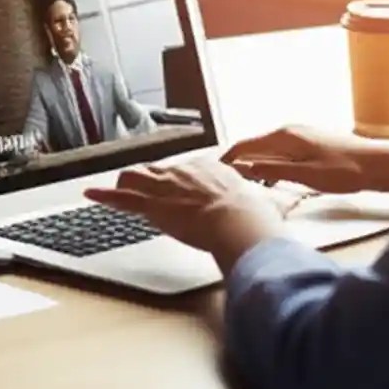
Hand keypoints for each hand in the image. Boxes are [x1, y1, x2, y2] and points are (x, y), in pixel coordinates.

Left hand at [85, 157, 284, 273]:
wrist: (238, 221)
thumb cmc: (254, 215)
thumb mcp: (272, 202)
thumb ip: (280, 201)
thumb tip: (297, 200)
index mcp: (209, 167)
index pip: (187, 171)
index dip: (182, 183)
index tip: (183, 191)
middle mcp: (183, 171)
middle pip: (158, 172)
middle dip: (151, 183)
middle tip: (149, 194)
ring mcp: (166, 186)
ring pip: (136, 178)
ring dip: (125, 186)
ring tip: (113, 192)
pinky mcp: (152, 205)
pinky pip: (122, 198)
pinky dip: (104, 196)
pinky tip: (90, 194)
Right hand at [222, 125, 374, 192]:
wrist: (381, 165)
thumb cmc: (346, 172)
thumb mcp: (303, 176)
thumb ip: (270, 170)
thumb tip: (242, 168)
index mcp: (284, 136)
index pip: (243, 145)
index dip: (227, 159)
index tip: (214, 173)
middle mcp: (290, 130)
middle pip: (254, 146)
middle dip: (240, 163)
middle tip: (229, 184)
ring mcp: (301, 134)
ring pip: (268, 149)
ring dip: (257, 165)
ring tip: (250, 185)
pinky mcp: (311, 141)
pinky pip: (282, 151)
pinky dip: (272, 163)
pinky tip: (275, 179)